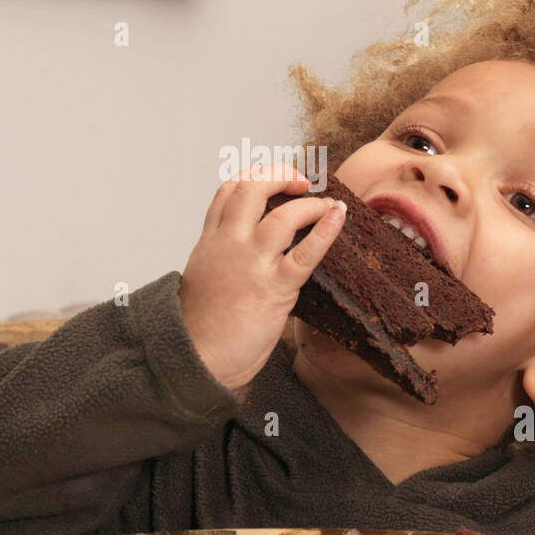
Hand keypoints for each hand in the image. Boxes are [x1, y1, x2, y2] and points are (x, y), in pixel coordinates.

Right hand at [179, 165, 345, 390]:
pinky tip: (338, 216)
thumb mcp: (204, 277)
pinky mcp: (273, 290)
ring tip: (327, 205)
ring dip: (310, 204)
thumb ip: (224, 256)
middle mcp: (229, 245)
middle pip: (253, 189)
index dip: (255, 175)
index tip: (276, 176)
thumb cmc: (201, 327)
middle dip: (280, 176)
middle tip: (302, 182)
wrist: (197, 359)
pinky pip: (305, 253)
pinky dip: (325, 230)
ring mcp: (251, 265)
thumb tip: (251, 250)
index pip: (229, 191)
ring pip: (283, 216)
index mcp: (211, 241)